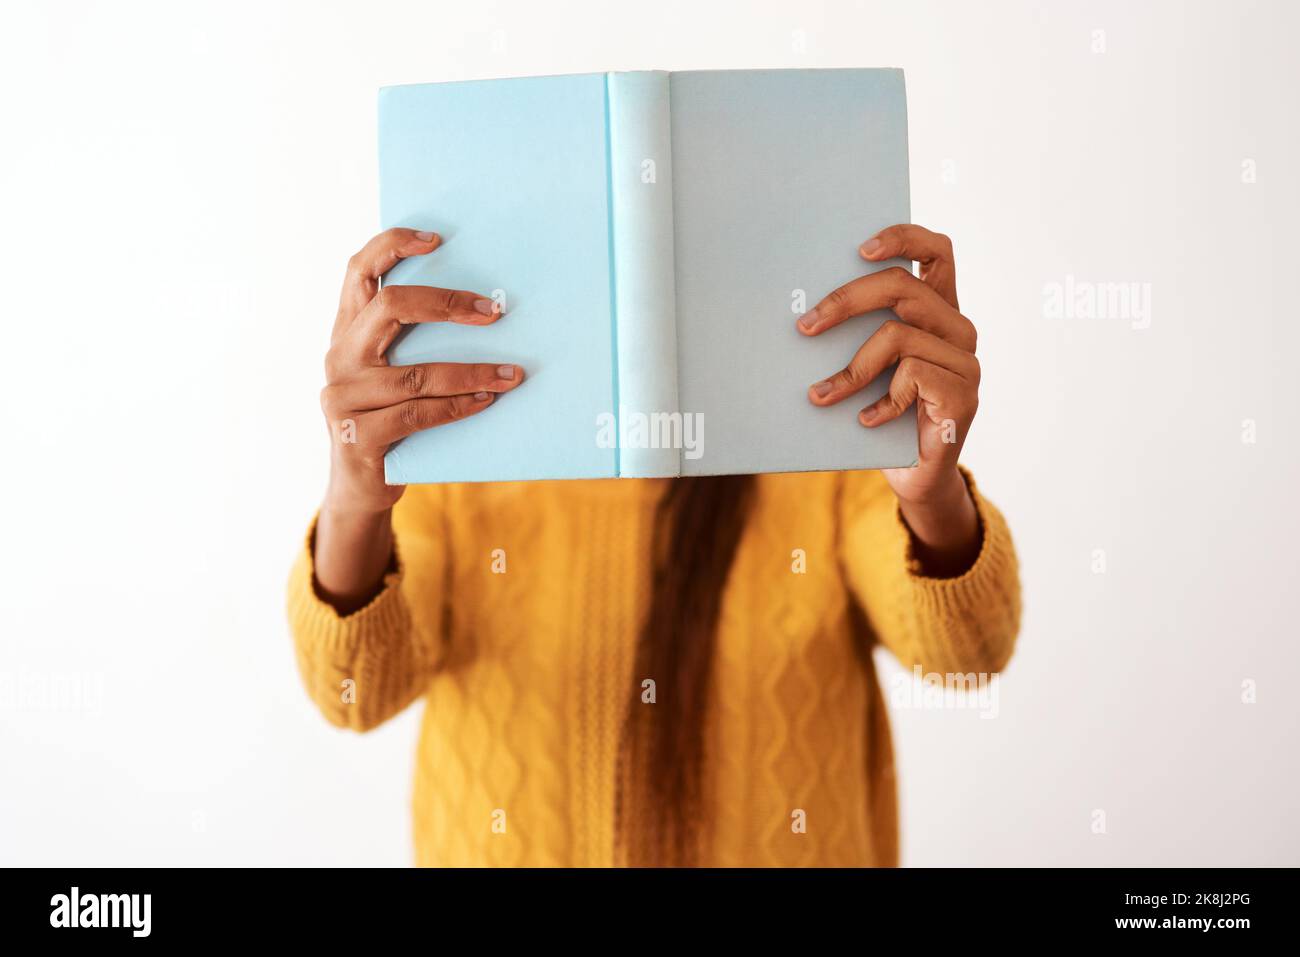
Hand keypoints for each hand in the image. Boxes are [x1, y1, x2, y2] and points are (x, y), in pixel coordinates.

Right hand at [314, 227, 523, 610]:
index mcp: (346, 330)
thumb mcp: (394, 372)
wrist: (361, 486)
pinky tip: (489, 401)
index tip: (437, 239)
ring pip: (415, 373)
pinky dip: (460, 407)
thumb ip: (415, 342)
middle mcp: (338, 356)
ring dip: (472, 370)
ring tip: (512, 374)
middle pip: (389, 307)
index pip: (358, 270)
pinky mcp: (359, 437)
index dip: (393, 246)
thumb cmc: (392, 418)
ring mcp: (343, 398)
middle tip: (494, 311)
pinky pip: (419, 415)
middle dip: (446, 302)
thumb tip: (487, 308)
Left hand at [798, 224, 980, 574]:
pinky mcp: (964, 395)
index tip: (860, 249)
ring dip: (851, 368)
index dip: (902, 238)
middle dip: (846, 301)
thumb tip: (805, 313)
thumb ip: (859, 334)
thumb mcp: (869, 367)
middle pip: (903, 287)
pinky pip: (910, 376)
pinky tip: (866, 421)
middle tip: (805, 326)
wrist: (916, 477)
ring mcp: (966, 362)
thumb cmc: (884, 415)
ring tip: (821, 395)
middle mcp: (958, 328)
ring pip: (898, 335)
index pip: (937, 251)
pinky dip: (879, 401)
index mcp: (938, 311)